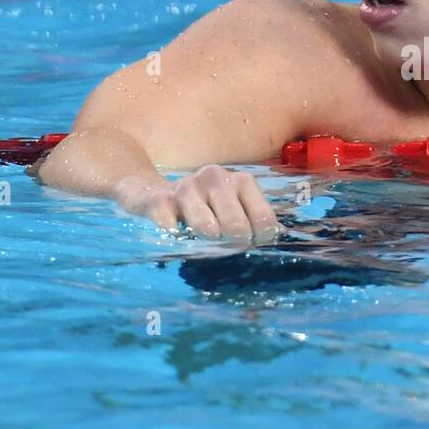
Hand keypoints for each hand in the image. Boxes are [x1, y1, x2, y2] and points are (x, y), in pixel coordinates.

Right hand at [114, 164, 280, 241]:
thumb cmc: (203, 207)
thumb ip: (255, 222)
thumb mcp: (232, 207)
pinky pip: (170, 223)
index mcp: (241, 181)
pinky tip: (177, 234)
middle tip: (228, 250)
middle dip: (234, 244)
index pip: (263, 219)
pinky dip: (175, 235)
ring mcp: (186, 187)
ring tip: (205, 241)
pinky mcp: (158, 199)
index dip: (260, 240)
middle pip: (236, 225)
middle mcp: (215, 178)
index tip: (253, 247)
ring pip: (206, 227)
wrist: (150, 192)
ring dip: (207, 242)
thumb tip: (278, 241)